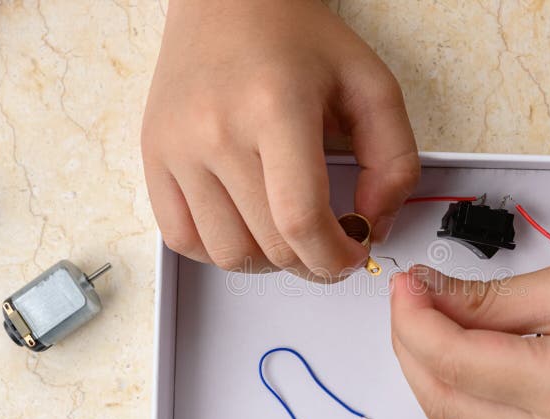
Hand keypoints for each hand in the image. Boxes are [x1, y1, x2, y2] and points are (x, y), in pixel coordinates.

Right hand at [142, 0, 418, 278]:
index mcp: (275, 106)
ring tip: (289, 234)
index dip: (335, 258)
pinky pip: (183, 239)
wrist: (229, 1)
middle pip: (270, 245)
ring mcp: (177, 147)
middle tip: (331, 243)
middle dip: (314, 263)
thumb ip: (394, 159)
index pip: (301, 219)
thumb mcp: (372, 85)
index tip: (352, 255)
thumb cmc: (298, 39)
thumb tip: (374, 224)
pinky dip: (221, 252)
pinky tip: (248, 228)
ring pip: (226, 254)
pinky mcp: (154, 156)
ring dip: (269, 262)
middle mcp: (216, 129)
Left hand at [390, 260, 549, 418]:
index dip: (413, 318)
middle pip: (444, 401)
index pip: (452, 361)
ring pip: (461, 418)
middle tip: (408, 298)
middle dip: (411, 346)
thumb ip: (487, 299)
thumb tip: (429, 295)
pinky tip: (462, 349)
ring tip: (430, 316)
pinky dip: (466, 385)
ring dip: (432, 367)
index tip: (404, 283)